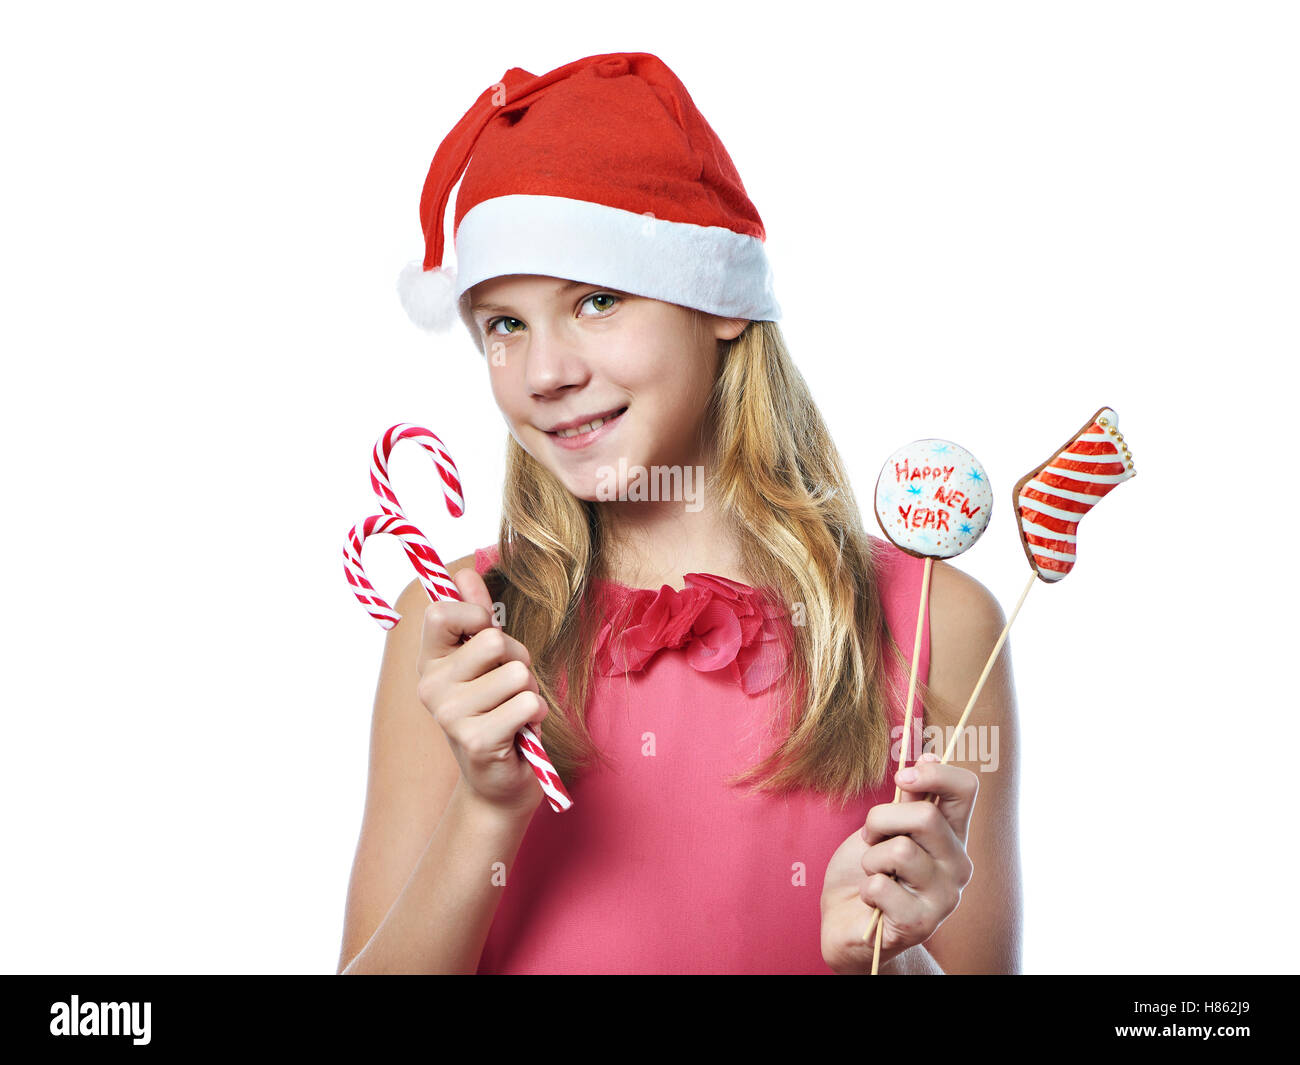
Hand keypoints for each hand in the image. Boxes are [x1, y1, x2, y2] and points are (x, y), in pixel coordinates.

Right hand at [414, 567, 547, 818]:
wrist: (500, 782)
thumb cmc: (497, 712)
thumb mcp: (486, 660)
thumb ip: (477, 615)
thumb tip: (464, 571)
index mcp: (430, 662)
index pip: (439, 611)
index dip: (475, 612)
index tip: (487, 632)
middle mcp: (431, 687)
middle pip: (493, 639)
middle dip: (518, 658)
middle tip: (510, 686)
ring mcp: (450, 716)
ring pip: (517, 673)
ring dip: (530, 690)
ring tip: (515, 711)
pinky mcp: (477, 740)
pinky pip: (528, 703)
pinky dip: (536, 716)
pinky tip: (520, 732)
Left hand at [820, 752, 977, 972]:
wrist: (847, 925)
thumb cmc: (867, 871)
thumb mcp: (885, 828)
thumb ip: (907, 800)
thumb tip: (930, 754)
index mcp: (952, 834)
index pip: (966, 788)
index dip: (932, 772)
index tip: (901, 779)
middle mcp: (958, 864)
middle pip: (924, 816)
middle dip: (879, 821)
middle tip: (871, 839)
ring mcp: (944, 897)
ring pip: (900, 850)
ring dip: (871, 859)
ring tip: (873, 874)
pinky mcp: (921, 925)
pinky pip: (881, 886)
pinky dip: (865, 889)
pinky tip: (872, 901)